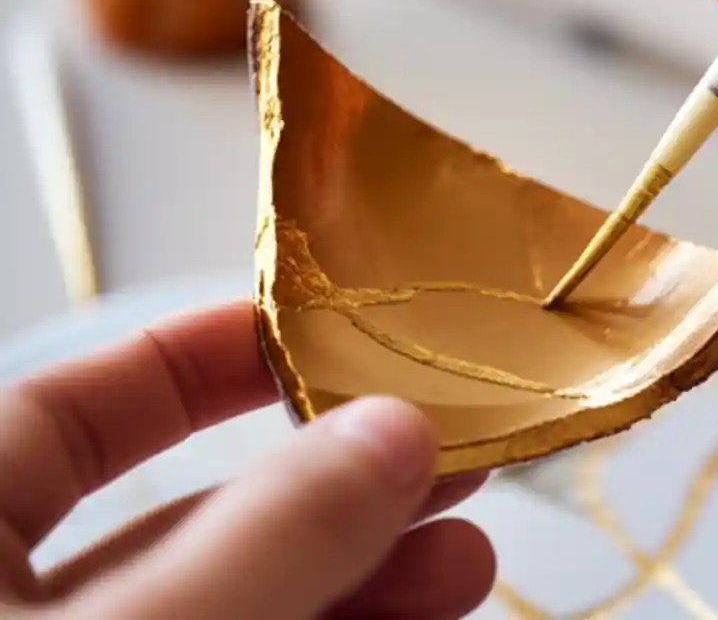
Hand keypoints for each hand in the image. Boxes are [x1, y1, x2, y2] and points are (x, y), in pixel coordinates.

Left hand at [0, 302, 494, 618]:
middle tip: (446, 456)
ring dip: (364, 575)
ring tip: (466, 559)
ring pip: (241, 605)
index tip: (319, 333)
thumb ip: (267, 537)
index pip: (72, 411)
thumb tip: (394, 429)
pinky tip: (422, 618)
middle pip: (190, 520)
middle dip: (334, 488)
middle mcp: (20, 606)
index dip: (196, 359)